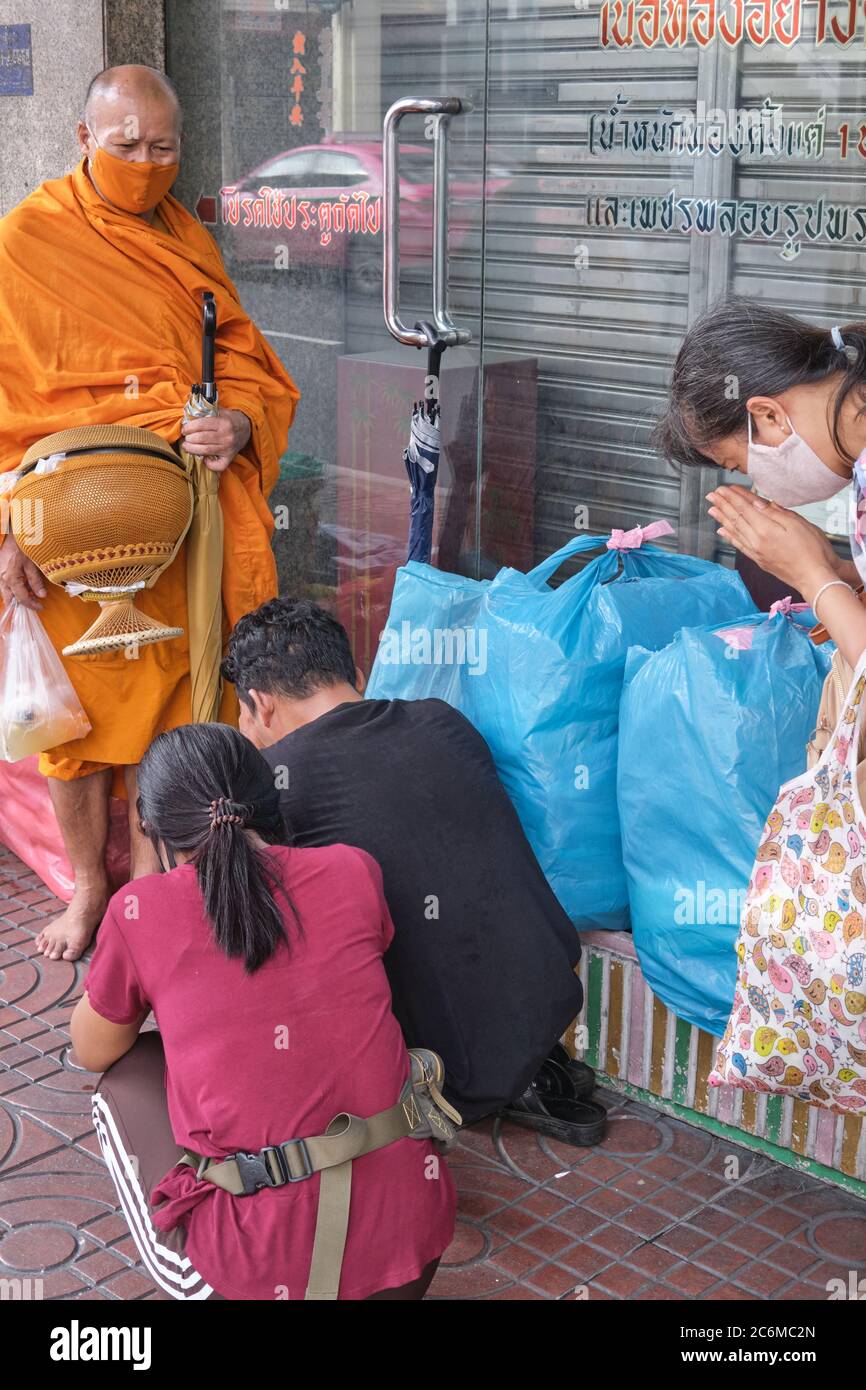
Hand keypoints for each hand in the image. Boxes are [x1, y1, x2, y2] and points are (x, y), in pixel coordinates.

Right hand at [0, 532, 46, 609]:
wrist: (11, 534)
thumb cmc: (21, 547)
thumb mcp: (31, 564)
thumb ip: (35, 581)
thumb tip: (42, 595)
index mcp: (11, 579)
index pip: (22, 598)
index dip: (32, 605)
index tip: (40, 607)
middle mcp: (2, 580)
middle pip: (10, 600)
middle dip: (21, 605)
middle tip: (34, 605)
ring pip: (6, 594)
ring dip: (16, 598)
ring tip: (30, 597)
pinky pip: (4, 586)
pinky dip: (13, 590)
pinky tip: (22, 588)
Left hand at [180, 408, 250, 472]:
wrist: (246, 428)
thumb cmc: (230, 419)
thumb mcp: (221, 411)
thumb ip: (206, 412)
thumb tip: (188, 415)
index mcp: (223, 422)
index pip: (201, 425)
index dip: (189, 427)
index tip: (184, 430)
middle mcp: (226, 436)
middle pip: (201, 439)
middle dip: (189, 439)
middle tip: (185, 438)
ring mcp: (228, 448)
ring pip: (205, 451)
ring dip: (192, 450)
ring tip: (186, 447)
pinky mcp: (230, 457)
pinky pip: (219, 465)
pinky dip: (209, 464)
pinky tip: (204, 459)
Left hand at [706, 485, 839, 596]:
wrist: (815, 577)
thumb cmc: (813, 550)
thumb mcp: (798, 524)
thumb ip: (775, 512)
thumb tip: (757, 502)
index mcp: (766, 529)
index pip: (745, 508)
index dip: (733, 497)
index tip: (723, 488)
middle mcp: (757, 541)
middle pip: (736, 518)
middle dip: (723, 505)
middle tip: (712, 495)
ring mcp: (756, 552)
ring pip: (734, 531)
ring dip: (722, 518)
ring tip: (712, 509)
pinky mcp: (759, 560)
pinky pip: (739, 545)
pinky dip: (729, 536)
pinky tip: (722, 531)